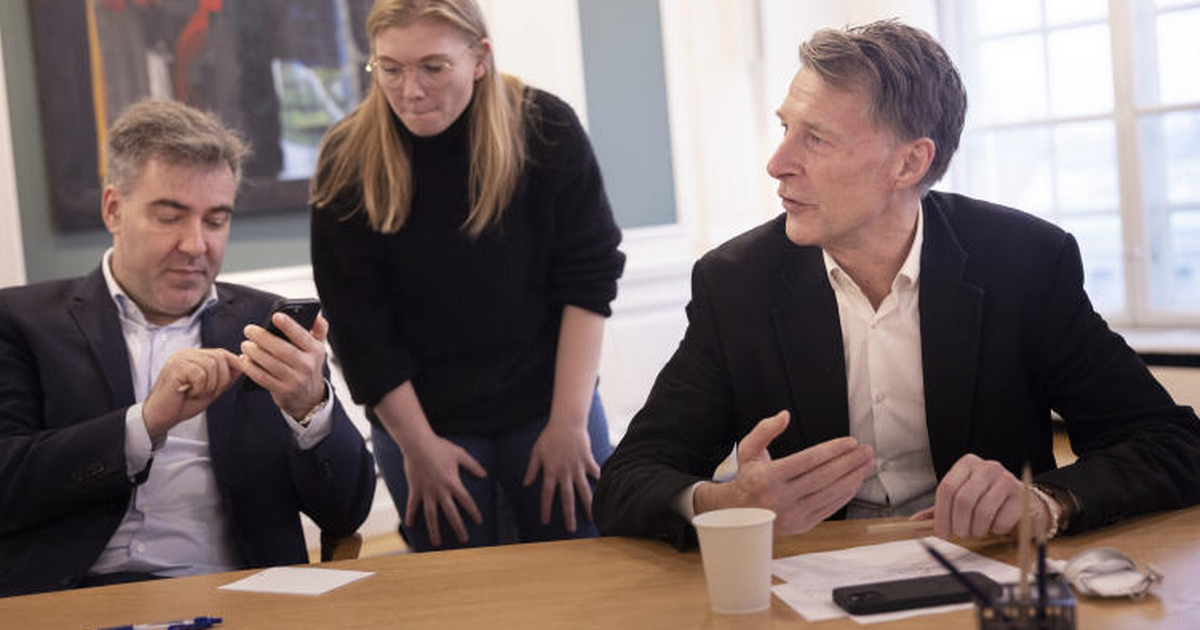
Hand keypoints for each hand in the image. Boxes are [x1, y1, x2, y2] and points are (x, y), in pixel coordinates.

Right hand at [143, 348, 242, 438]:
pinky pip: (200, 374)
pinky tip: (187, 393)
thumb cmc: (183, 404)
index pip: (222, 353)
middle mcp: (187, 354)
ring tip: (194, 393)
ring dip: (208, 386)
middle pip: (220, 357)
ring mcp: (180, 358)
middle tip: (208, 392)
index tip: (240, 374)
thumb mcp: (211, 390)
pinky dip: (198, 388)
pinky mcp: (175, 367)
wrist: (161, 417)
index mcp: (195, 357)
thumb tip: (244, 362)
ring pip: (211, 366)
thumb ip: (226, 377)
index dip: (234, 364)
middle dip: (221, 379)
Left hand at [241, 312, 328, 418]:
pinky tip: (244, 360)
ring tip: (245, 345)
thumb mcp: (318, 348)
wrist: (309, 397)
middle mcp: (307, 365)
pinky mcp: (283, 391)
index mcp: (315, 351)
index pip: (301, 336)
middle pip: (281, 349)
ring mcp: (295, 379)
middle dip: (262, 338)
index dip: (289, 326)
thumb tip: (316, 316)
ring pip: (270, 363)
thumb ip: (319, 330)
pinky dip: (251, 368)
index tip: (276, 316)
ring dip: (254, 352)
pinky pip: (263, 377)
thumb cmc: (308, 365)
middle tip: (249, 330)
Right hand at [399, 433, 487, 545]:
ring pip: (431, 516)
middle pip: (451, 514)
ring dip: (434, 530)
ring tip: (437, 543)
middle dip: (458, 528)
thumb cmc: (440, 447)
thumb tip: (484, 475)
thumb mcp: (460, 454)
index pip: (466, 501)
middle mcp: (440, 491)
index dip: (473, 512)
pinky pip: (412, 505)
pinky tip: (410, 525)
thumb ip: (473, 465)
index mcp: (453, 483)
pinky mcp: (415, 490)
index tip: (479, 521)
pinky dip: (410, 515)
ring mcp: (426, 492)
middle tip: (464, 540)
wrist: (417, 443)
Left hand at [523, 419, 599, 531]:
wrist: (567, 422)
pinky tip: (605, 493)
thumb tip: (525, 484)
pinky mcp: (588, 461)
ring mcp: (578, 467)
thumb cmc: (549, 437)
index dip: (546, 509)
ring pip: (584, 490)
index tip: (545, 522)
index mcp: (551, 471)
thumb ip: (532, 469)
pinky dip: (600, 482)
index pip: (547, 494)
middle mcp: (565, 472)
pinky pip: (595, 474)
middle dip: (569, 515)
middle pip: (567, 498)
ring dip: (588, 505)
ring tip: (593, 518)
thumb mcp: (536, 452)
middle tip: (571, 530)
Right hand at [694, 410, 874, 535]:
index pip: (808, 460)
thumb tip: (784, 416)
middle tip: (866, 451)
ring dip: (852, 478)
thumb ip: (765, 430)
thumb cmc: (747, 478)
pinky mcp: (801, 524)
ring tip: (866, 465)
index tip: (850, 442)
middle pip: (823, 476)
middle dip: (849, 462)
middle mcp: (780, 496)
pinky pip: (828, 508)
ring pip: (829, 493)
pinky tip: (854, 483)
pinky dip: (844, 495)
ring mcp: (792, 513)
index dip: (832, 450)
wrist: (738, 514)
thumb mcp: (748, 450)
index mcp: (768, 476)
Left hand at [910, 453, 1048, 538]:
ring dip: (977, 529)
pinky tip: (996, 526)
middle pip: (963, 500)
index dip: (941, 514)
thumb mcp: (960, 501)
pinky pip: (1002, 520)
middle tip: (960, 535)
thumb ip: (938, 511)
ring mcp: (1006, 480)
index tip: (941, 533)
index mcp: (967, 464)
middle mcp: (987, 467)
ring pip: (982, 512)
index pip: (947, 488)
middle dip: (958, 525)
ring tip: (977, 531)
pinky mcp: (1022, 496)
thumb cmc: (986, 500)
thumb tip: (914, 523)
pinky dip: (996, 530)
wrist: (1024, 503)